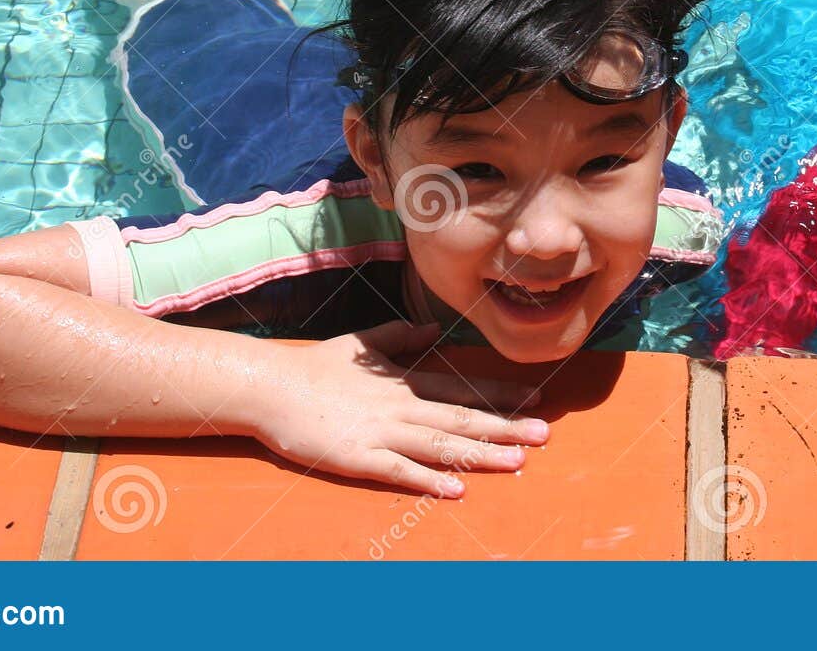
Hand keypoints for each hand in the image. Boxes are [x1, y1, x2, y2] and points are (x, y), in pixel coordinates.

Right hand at [249, 321, 548, 495]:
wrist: (272, 387)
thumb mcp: (364, 343)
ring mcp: (381, 433)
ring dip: (480, 454)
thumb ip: (401, 336)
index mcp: (404, 381)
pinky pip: (400, 471)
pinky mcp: (358, 458)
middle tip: (544, 436)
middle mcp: (400, 407)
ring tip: (517, 462)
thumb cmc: (316, 366)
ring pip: (440, 445)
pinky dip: (429, 479)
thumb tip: (433, 329)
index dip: (499, 397)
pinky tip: (456, 489)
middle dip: (505, 428)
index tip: (534, 402)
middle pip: (461, 419)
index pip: (461, 390)